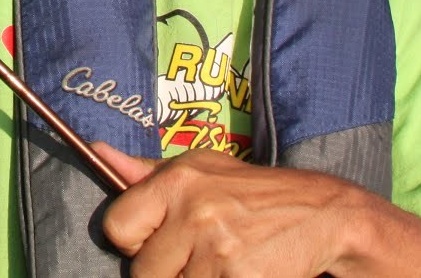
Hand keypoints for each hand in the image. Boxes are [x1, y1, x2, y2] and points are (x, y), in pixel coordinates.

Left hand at [96, 141, 358, 277]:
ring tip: (219, 266)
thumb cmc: (250, 193)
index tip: (154, 244)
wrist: (322, 213)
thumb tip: (98, 154)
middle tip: (195, 260)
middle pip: (144, 272)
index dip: (133, 243)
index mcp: (177, 181)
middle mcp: (194, 211)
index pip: (117, 226)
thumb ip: (146, 172)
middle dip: (166, 272)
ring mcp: (218, 249)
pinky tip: (237, 274)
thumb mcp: (201, 169)